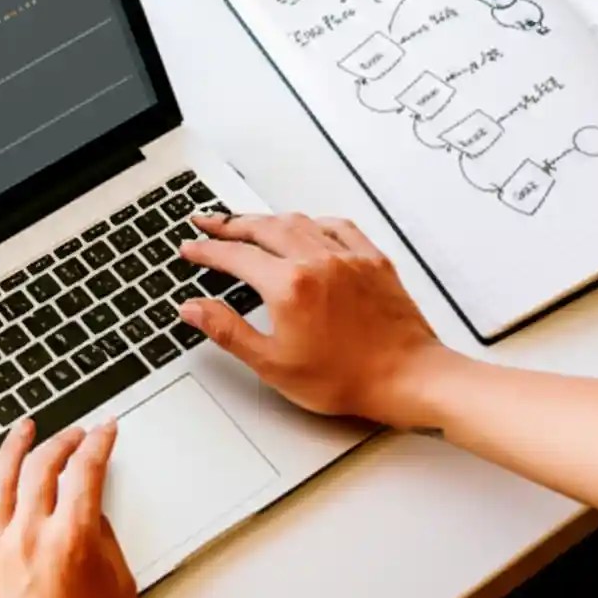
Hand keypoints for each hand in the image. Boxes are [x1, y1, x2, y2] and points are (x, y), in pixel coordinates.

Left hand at [0, 419, 135, 597]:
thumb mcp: (117, 586)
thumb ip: (103, 538)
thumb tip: (89, 509)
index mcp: (71, 540)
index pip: (86, 471)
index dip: (99, 443)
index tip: (104, 431)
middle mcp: (29, 538)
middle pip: (42, 466)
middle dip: (63, 441)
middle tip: (74, 434)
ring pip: (1, 477)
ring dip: (15, 445)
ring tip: (24, 428)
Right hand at [178, 213, 446, 428]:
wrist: (406, 378)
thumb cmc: (347, 378)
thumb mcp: (272, 363)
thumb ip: (227, 330)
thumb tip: (194, 308)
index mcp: (288, 285)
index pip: (235, 256)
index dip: (207, 250)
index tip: (190, 248)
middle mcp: (317, 261)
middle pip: (263, 228)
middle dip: (230, 224)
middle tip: (207, 224)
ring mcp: (347, 257)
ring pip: (298, 221)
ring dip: (267, 219)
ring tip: (248, 222)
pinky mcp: (372, 261)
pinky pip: (338, 226)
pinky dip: (313, 222)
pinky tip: (307, 227)